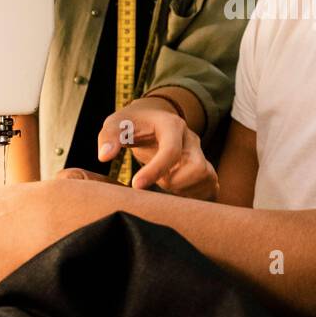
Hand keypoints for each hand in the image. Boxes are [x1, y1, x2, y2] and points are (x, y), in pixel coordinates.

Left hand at [95, 96, 218, 199]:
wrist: (151, 120)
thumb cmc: (132, 124)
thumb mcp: (116, 124)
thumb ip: (108, 138)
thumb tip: (104, 156)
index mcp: (172, 126)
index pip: (171, 150)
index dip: (155, 171)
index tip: (135, 185)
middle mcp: (191, 140)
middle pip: (198, 168)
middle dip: (175, 183)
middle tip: (156, 183)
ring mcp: (201, 154)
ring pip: (207, 179)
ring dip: (184, 190)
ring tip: (164, 184)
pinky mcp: (204, 168)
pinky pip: (211, 187)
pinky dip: (194, 196)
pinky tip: (176, 192)